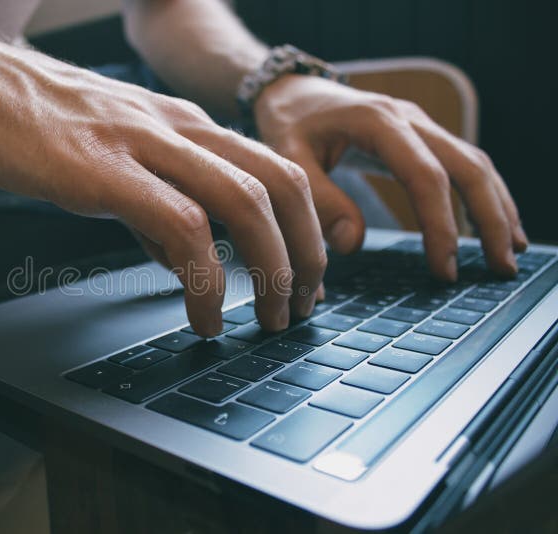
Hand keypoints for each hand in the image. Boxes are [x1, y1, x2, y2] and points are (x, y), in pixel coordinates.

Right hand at [0, 47, 326, 335]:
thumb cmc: (29, 121)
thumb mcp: (110, 158)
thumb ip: (151, 204)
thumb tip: (178, 254)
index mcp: (182, 125)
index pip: (274, 171)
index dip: (302, 230)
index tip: (302, 276)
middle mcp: (177, 127)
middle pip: (280, 185)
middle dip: (306, 254)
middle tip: (303, 307)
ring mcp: (143, 144)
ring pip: (245, 202)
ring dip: (271, 270)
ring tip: (270, 318)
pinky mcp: (104, 170)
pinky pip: (182, 228)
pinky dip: (206, 281)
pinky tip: (203, 315)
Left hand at [254, 75, 527, 280]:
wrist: (293, 91)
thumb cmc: (288, 126)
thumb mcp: (288, 160)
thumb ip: (318, 199)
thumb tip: (353, 243)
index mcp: (377, 122)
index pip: (424, 176)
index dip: (440, 225)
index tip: (444, 268)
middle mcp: (409, 118)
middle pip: (467, 167)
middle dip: (489, 219)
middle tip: (500, 268)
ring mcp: (421, 124)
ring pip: (475, 164)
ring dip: (498, 208)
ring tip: (511, 252)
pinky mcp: (422, 136)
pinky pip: (464, 163)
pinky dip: (485, 194)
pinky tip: (495, 223)